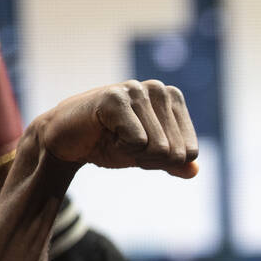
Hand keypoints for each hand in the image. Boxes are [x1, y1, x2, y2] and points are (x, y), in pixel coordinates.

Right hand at [35, 80, 198, 177]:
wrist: (66, 141)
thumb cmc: (110, 143)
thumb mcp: (148, 156)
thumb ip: (174, 162)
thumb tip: (194, 171)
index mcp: (173, 99)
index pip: (190, 151)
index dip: (164, 161)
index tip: (141, 147)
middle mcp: (159, 89)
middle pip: (177, 152)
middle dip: (149, 159)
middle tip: (124, 143)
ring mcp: (136, 90)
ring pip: (159, 148)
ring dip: (133, 153)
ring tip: (114, 137)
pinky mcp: (115, 98)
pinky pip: (137, 142)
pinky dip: (120, 148)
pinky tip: (104, 132)